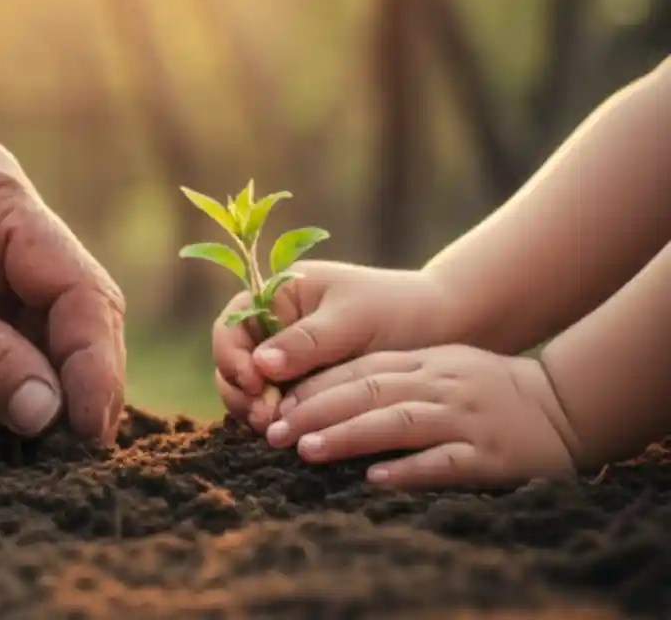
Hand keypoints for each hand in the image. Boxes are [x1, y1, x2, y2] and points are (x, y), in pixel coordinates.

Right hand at [214, 262, 456, 431]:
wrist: (444, 330)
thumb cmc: (399, 311)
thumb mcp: (353, 320)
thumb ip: (307, 342)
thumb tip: (261, 364)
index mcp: (278, 295)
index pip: (232, 323)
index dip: (231, 354)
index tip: (253, 381)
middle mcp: (274, 327)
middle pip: (232, 362)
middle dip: (240, 392)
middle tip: (266, 421)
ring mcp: (286, 360)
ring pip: (247, 390)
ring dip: (254, 412)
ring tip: (277, 432)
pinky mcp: (302, 389)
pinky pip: (274, 407)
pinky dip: (275, 423)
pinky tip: (291, 436)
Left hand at [262, 345, 579, 488]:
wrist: (565, 406)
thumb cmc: (489, 388)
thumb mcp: (441, 365)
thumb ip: (391, 373)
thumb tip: (323, 395)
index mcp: (426, 360)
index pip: (360, 366)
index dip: (314, 384)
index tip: (275, 402)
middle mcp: (441, 383)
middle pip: (369, 390)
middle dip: (316, 410)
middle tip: (273, 431)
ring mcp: (465, 417)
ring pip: (399, 422)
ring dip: (349, 435)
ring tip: (307, 449)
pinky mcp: (489, 454)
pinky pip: (444, 462)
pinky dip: (408, 469)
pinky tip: (374, 478)